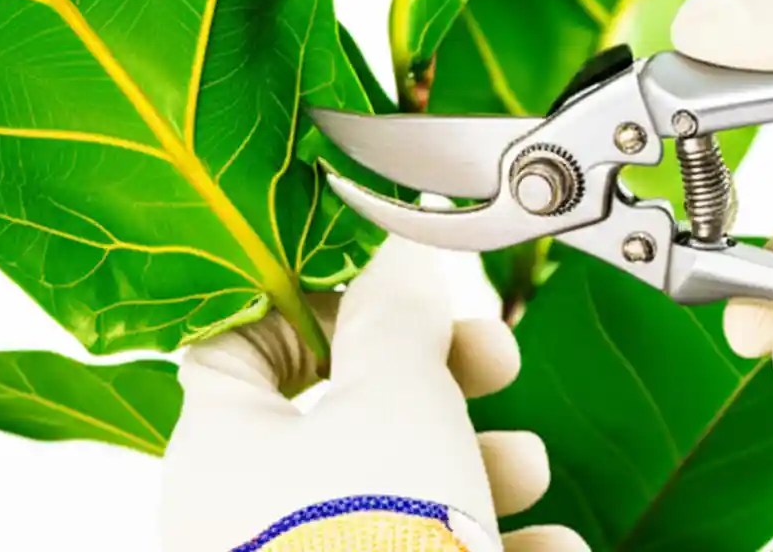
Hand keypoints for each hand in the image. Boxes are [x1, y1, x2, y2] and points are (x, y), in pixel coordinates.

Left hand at [160, 236, 584, 550]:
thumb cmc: (373, 545)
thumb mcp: (398, 402)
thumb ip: (398, 317)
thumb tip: (402, 250)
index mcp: (223, 445)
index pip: (244, 339)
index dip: (321, 301)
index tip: (393, 294)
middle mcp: (248, 512)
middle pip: (342, 414)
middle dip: (436, 384)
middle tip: (497, 359)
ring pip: (392, 493)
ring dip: (475, 468)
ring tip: (528, 470)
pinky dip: (485, 546)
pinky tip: (549, 548)